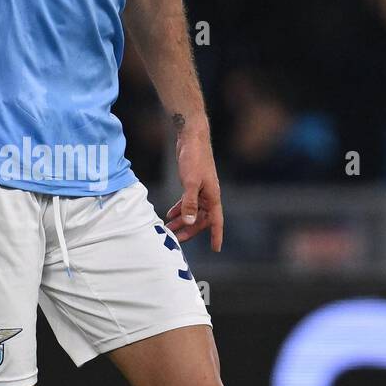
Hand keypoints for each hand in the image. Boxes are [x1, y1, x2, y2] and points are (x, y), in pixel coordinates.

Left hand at [165, 133, 223, 250]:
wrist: (192, 137)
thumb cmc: (194, 158)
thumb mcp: (190, 182)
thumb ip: (189, 202)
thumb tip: (189, 221)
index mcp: (213, 196)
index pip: (216, 221)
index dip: (216, 235)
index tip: (216, 249)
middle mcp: (209, 195)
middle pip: (201, 219)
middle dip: (190, 230)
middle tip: (176, 239)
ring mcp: (201, 190)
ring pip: (193, 211)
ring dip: (182, 221)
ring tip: (169, 229)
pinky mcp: (192, 184)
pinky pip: (187, 202)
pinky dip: (180, 209)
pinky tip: (170, 215)